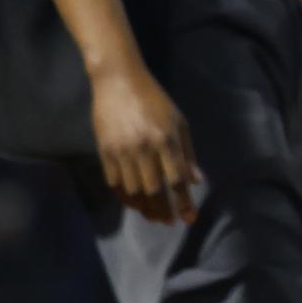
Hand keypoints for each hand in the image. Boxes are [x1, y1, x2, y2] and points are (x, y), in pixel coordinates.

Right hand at [90, 60, 200, 223]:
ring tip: (152, 215)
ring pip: (133, 190)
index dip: (184, 202)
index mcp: (166, 140)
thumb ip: (187, 153)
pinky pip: (114, 182)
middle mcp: (144, 148)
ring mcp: (121, 151)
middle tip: (169, 222)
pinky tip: (133, 203)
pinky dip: (124, 197)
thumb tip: (197, 181)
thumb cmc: (154, 100)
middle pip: (154, 190)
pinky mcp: (104, 151)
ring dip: (143, 208)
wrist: (118, 80)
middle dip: (163, 210)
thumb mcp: (179, 122)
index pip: (177, 180)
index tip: (189, 218)